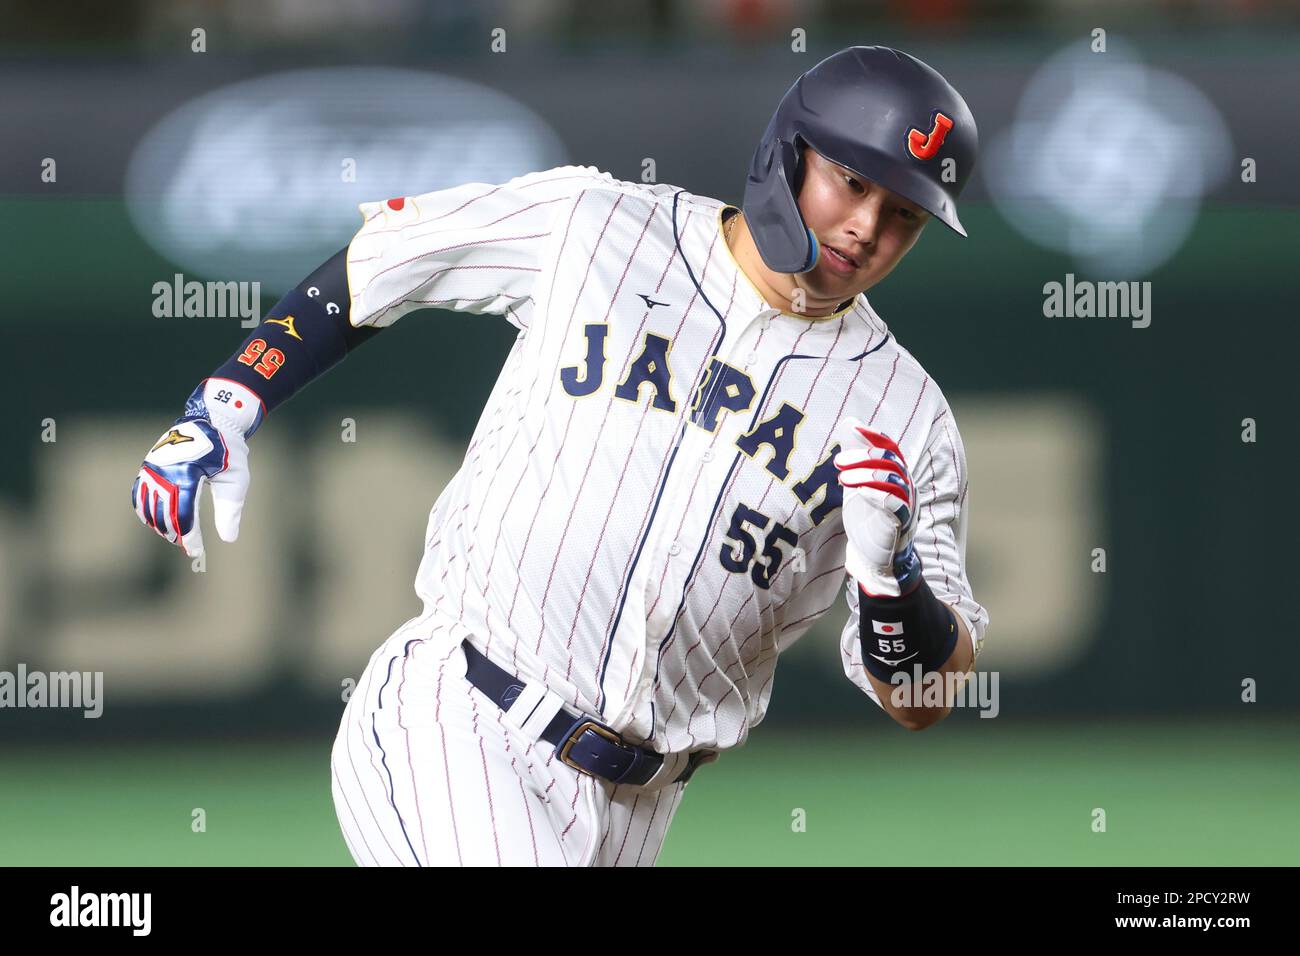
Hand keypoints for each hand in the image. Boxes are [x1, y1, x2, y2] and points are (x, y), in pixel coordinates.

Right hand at [130, 415, 248, 558]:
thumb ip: (231, 509)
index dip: (188, 537)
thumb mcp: (237, 480)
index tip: (196, 551)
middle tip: (190, 547)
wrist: (212, 422)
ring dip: (160, 525)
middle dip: (175, 534)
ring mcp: (152, 468)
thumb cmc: (228, 452)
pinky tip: (157, 522)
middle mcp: (164, 471)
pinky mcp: (148, 466)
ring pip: (147, 507)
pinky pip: (139, 494)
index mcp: (187, 474)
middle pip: (163, 514)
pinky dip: (146, 511)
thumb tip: (229, 538)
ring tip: (177, 536)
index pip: (182, 515)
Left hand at [832, 417, 920, 598]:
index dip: (873, 435)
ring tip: (842, 478)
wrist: (877, 558)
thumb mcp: (858, 483)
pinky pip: (895, 503)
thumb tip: (848, 421)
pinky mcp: (901, 523)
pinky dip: (878, 494)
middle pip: (890, 460)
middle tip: (837, 462)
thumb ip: (855, 456)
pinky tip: (859, 491)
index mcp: (896, 474)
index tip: (851, 428)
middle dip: (863, 456)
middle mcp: (905, 485)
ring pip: (894, 479)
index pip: (890, 447)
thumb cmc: (868, 517)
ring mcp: (906, 503)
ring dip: (867, 473)